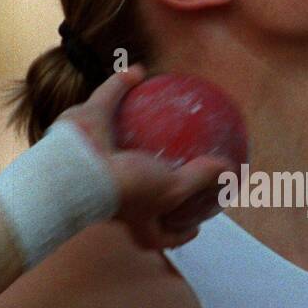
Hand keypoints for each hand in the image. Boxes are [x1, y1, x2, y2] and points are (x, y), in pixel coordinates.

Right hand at [58, 63, 233, 250]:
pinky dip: (119, 84)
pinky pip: (107, 99)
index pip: (160, 236)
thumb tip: (229, 170)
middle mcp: (114, 190)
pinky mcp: (86, 126)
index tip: (197, 227)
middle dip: (159, 180)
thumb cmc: (127, 189)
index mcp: (134, 218)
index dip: (180, 233)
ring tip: (159, 112)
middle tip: (180, 171)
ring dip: (136, 122)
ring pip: (123, 137)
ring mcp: (99, 157)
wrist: (78, 170)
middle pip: (143, 188)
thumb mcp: (172, 190)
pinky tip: (138, 71)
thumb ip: (200, 179)